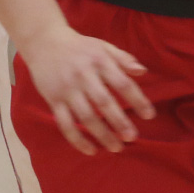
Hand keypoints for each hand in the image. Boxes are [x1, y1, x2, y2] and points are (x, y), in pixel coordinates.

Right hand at [19, 25, 155, 154]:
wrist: (44, 42)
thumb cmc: (80, 47)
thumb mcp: (103, 46)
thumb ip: (123, 59)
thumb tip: (143, 71)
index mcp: (99, 61)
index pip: (122, 83)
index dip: (137, 100)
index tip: (149, 115)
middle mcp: (83, 75)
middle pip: (103, 102)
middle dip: (119, 122)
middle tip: (132, 137)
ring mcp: (67, 89)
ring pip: (85, 116)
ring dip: (101, 134)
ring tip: (116, 148)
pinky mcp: (53, 99)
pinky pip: (65, 123)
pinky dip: (77, 139)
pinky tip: (91, 150)